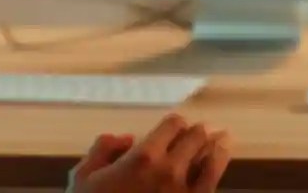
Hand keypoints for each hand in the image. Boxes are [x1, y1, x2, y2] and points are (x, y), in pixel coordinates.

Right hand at [69, 113, 232, 192]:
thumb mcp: (84, 175)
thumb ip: (103, 149)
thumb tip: (126, 139)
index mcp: (144, 156)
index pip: (172, 126)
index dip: (176, 122)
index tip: (177, 123)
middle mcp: (170, 170)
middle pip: (195, 139)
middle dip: (199, 131)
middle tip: (203, 128)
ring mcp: (185, 191)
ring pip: (211, 160)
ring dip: (217, 146)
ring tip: (223, 138)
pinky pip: (211, 183)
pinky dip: (218, 168)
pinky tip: (219, 161)